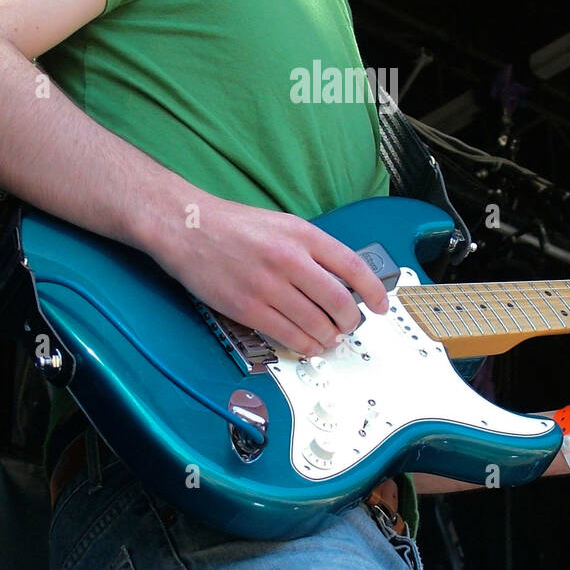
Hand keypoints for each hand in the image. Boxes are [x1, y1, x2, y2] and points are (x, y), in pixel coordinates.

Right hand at [151, 190, 388, 356]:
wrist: (188, 228)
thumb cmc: (233, 225)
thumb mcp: (281, 224)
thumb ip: (310, 249)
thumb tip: (339, 280)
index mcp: (302, 234)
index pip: (351, 265)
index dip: (373, 290)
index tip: (381, 305)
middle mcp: (289, 259)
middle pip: (337, 300)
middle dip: (350, 321)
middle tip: (351, 327)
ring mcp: (268, 285)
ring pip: (315, 322)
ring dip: (329, 337)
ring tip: (331, 339)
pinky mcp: (247, 307)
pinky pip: (287, 334)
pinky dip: (304, 344)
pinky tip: (309, 345)